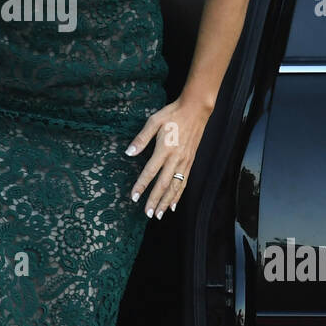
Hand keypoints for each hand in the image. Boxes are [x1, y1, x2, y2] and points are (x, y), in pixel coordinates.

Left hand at [125, 96, 210, 219]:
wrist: (196, 110)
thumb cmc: (172, 114)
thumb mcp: (154, 121)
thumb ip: (141, 138)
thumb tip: (128, 152)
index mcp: (165, 149)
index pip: (150, 172)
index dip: (141, 186)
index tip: (133, 197)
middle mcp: (176, 158)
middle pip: (164, 184)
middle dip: (155, 201)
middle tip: (148, 214)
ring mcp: (185, 161)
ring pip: (175, 186)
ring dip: (167, 202)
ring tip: (159, 215)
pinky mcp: (191, 161)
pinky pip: (184, 182)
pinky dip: (178, 195)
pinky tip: (173, 205)